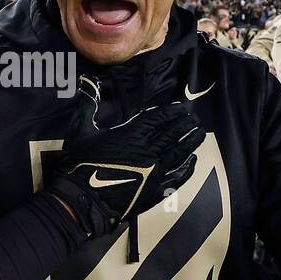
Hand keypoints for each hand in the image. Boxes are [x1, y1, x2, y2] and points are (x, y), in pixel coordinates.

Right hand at [47, 86, 204, 236]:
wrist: (82, 201)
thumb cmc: (79, 164)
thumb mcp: (79, 130)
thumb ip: (88, 104)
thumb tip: (86, 79)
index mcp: (132, 135)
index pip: (159, 119)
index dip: (172, 112)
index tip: (182, 108)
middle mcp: (149, 151)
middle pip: (173, 134)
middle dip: (185, 124)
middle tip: (195, 118)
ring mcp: (155, 172)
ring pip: (179, 153)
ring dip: (191, 142)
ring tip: (200, 134)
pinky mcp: (155, 191)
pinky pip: (177, 177)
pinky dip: (187, 168)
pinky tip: (192, 162)